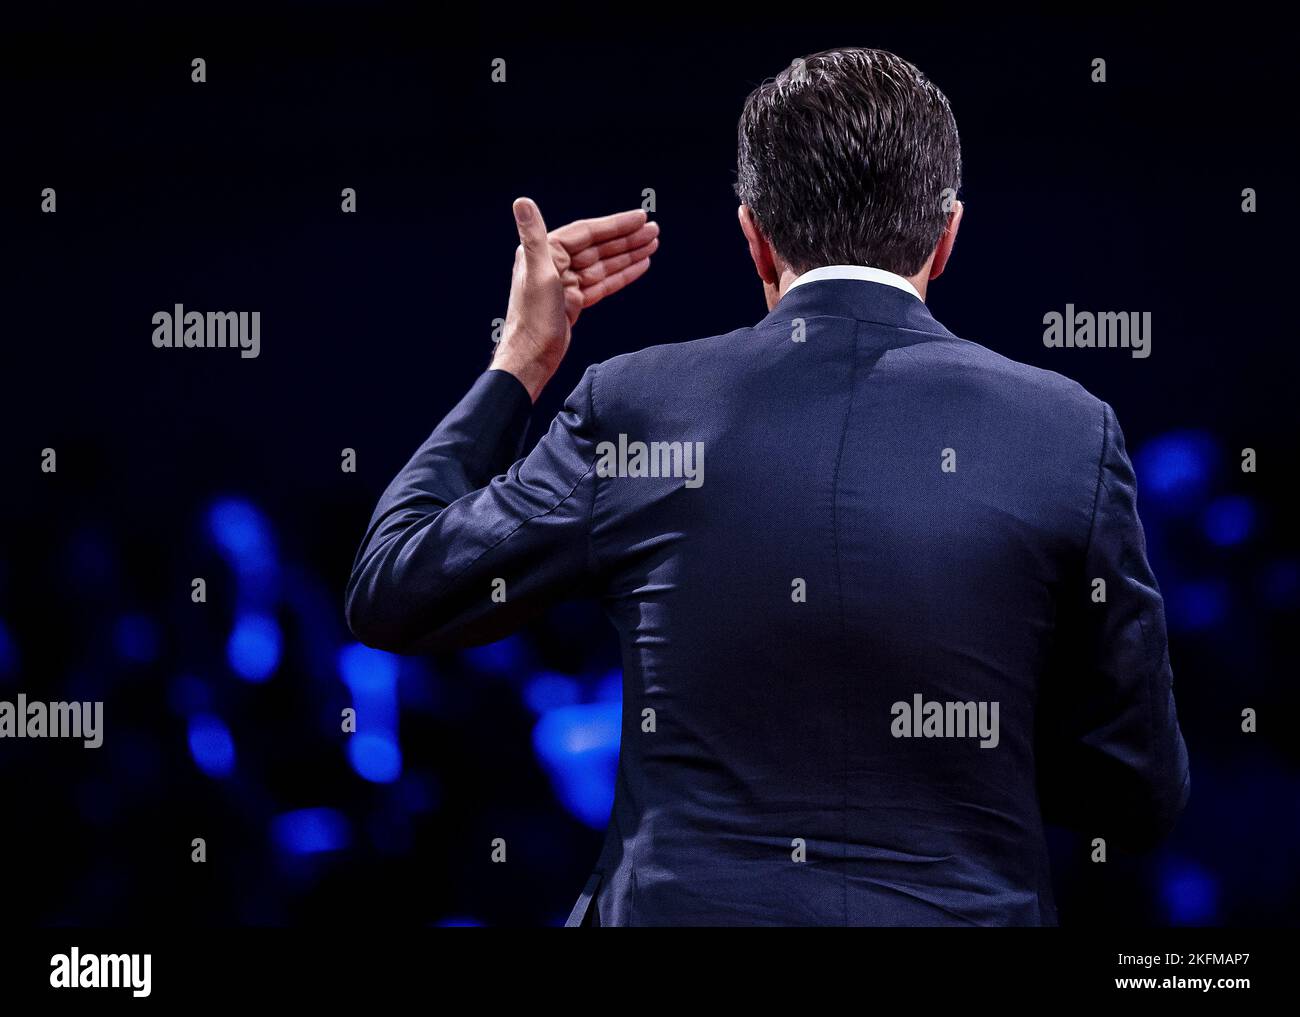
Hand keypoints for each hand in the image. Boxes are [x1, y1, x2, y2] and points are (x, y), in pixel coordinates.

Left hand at [491, 198, 658, 400]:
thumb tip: (521, 202)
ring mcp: (567, 283)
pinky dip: (622, 274)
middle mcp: (555, 264)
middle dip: (628, 238)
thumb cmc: (532, 318)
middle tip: (654, 230)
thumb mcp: (536, 272)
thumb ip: (533, 235)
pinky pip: (603, 283)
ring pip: (604, 264)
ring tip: (653, 244)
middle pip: (599, 247)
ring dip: (629, 254)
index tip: (640, 217)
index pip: (587, 232)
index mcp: (546, 252)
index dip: (615, 224)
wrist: (532, 357)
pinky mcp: (575, 301)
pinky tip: (640, 265)